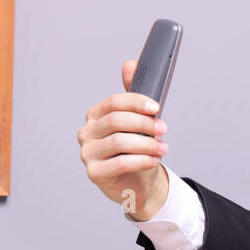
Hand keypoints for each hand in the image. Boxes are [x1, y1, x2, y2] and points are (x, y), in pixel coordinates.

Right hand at [76, 59, 169, 219]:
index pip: (113, 102)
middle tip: (162, 129)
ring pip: (119, 141)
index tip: (156, 108)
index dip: (136, 102)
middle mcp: (87, 133)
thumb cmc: (137, 152)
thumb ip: (134, 97)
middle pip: (116, 120)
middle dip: (143, 123)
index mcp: (96, 116)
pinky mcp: (94, 173)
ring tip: (162, 148)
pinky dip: (142, 160)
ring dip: (146, 144)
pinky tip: (154, 160)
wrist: (138, 185)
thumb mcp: (139, 123)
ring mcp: (88, 153)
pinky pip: (120, 162)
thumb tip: (130, 64)